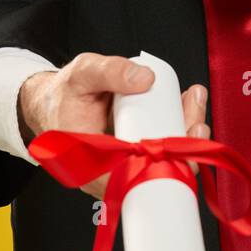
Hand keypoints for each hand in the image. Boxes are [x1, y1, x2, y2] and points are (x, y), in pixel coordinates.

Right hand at [17, 54, 209, 199]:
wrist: (51, 101)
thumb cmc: (63, 94)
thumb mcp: (82, 74)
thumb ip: (110, 72)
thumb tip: (146, 78)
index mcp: (94, 166)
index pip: (135, 178)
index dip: (165, 169)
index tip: (186, 148)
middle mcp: (112, 172)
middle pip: (157, 170)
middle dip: (185, 145)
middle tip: (198, 120)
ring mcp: (126, 162)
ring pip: (164, 157)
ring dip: (185, 132)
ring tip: (194, 100)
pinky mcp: (135, 150)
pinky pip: (161, 144)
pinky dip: (177, 124)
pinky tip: (188, 103)